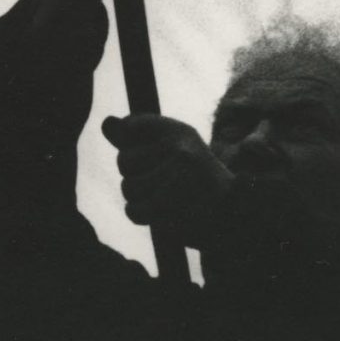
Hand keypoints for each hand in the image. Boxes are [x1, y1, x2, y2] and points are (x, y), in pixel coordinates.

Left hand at [101, 113, 234, 245]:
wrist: (233, 217)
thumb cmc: (197, 180)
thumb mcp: (174, 149)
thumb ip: (137, 137)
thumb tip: (106, 123)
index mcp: (180, 131)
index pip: (129, 127)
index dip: (130, 144)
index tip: (150, 157)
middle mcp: (179, 150)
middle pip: (124, 160)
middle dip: (136, 175)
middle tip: (164, 182)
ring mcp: (176, 178)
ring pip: (128, 187)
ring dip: (140, 198)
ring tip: (165, 198)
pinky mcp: (170, 207)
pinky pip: (133, 210)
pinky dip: (141, 215)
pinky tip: (161, 212)